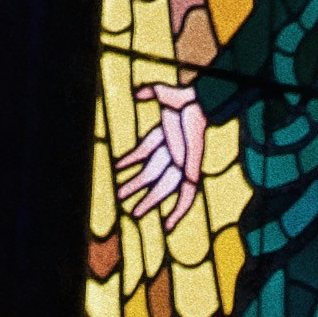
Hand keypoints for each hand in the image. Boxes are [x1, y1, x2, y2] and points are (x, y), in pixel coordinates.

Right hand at [116, 92, 206, 224]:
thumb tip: (138, 94)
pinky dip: (178, 211)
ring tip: (133, 212)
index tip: (117, 167)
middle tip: (120, 196)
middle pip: (151, 173)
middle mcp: (173, 152)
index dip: (130, 158)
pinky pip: (186, 195)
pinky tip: (169, 225)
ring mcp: (182, 163)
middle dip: (136, 186)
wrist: (200, 103)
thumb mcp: (164, 92)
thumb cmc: (186, 97)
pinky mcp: (191, 171)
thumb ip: (150, 91)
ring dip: (148, 200)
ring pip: (162, 187)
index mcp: (165, 136)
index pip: (145, 151)